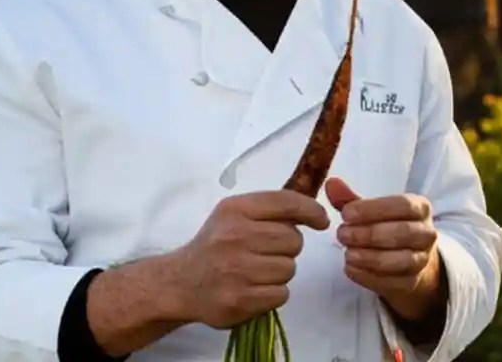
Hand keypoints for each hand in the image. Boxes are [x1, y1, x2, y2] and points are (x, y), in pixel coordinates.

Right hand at [168, 190, 330, 328]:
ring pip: (289, 269)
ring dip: (279, 272)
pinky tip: (253, 289)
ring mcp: (236, 270)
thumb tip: (314, 210)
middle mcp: (235, 236)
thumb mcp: (233, 215)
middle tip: (265, 253)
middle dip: (287, 248)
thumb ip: (269, 210)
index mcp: (235, 209)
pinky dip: (273, 293)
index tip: (321, 221)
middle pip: (293, 240)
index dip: (311, 210)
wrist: (180, 282)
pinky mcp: (239, 299)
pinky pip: (281, 294)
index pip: (286, 202)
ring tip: (256, 272)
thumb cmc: (214, 245)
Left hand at [325, 176, 443, 320]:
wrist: (408, 261)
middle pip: (402, 233)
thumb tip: (331, 183)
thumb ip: (350, 199)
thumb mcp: (371, 210)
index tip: (346, 214)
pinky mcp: (412, 283)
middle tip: (342, 234)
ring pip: (401, 260)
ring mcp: (422, 260)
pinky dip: (369, 276)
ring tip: (347, 253)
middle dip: (368, 234)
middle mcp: (426, 234)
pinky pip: (393, 282)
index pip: (402, 205)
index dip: (373, 209)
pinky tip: (350, 268)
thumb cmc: (387, 227)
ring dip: (369, 257)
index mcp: (420, 208)